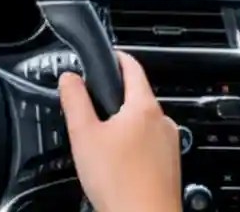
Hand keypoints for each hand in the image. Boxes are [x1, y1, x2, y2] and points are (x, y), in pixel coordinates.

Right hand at [59, 52, 181, 211]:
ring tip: (102, 145)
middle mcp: (163, 122)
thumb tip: (69, 78)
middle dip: (115, 100)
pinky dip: (133, 147)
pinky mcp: (170, 165)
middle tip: (92, 110)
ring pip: (143, 123)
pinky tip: (118, 165)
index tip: (108, 56)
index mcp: (144, 107)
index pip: (133, 67)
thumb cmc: (120, 183)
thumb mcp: (84, 135)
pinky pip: (149, 145)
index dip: (117, 57)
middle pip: (137, 97)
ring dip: (124, 126)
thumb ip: (75, 100)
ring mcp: (169, 144)